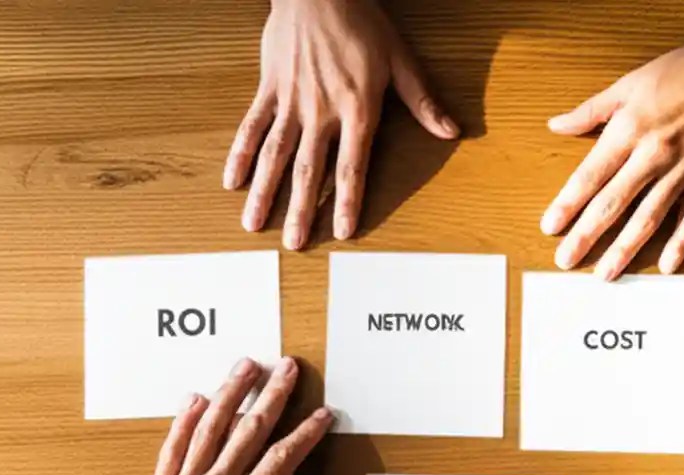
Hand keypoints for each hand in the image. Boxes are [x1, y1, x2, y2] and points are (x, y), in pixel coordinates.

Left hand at [52, 357, 347, 474]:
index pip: (282, 460)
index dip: (306, 434)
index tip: (323, 415)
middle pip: (248, 432)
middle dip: (272, 396)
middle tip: (288, 368)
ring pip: (209, 430)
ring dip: (230, 394)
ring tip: (245, 365)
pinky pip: (172, 450)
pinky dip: (184, 422)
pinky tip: (195, 400)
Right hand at [224, 0, 458, 248]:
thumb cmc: (362, 20)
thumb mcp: (401, 58)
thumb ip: (422, 101)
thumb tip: (451, 131)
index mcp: (357, 108)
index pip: (353, 165)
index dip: (349, 200)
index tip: (343, 231)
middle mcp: (321, 110)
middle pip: (310, 169)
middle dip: (301, 209)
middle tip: (294, 243)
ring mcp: (291, 101)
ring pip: (275, 154)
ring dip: (264, 191)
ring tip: (253, 224)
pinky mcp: (269, 88)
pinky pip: (251, 125)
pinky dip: (240, 153)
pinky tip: (232, 181)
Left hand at [541, 42, 683, 279]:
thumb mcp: (630, 83)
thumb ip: (591, 110)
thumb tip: (556, 125)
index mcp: (629, 130)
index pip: (590, 175)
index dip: (568, 203)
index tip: (550, 227)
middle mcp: (654, 155)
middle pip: (614, 203)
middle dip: (587, 235)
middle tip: (567, 260)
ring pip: (650, 217)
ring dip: (626, 248)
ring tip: (606, 274)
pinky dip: (681, 243)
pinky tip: (667, 266)